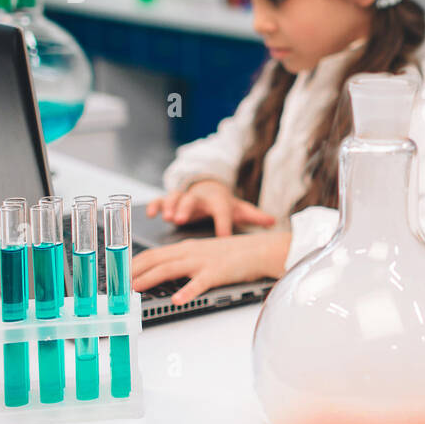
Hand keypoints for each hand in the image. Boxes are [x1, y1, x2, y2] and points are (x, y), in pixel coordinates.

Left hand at [131, 229, 293, 305]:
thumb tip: (167, 275)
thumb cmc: (234, 255)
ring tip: (135, 288)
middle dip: (133, 270)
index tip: (118, 273)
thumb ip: (187, 262)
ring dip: (150, 278)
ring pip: (170, 268)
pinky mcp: (217, 272)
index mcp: (186, 248)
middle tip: (117, 283)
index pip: (153, 253)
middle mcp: (190, 252)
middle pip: (155, 259)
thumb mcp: (205, 254)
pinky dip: (187, 292)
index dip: (133, 263)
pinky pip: (199, 283)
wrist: (260, 249)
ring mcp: (203, 261)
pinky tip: (177, 300)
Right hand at [146, 178, 275, 236]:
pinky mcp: (170, 199)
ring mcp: (183, 197)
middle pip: (193, 200)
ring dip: (170, 206)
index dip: (223, 224)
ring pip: (175, 198)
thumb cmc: (223, 202)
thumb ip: (254, 216)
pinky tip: (150, 214)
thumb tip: (273, 220)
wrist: (207, 187)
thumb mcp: (239, 209)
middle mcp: (200, 197)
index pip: (223, 211)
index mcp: (219, 201)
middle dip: (186, 208)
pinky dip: (154, 206)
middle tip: (181, 219)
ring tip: (167, 217)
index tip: (223, 237)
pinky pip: (160, 200)